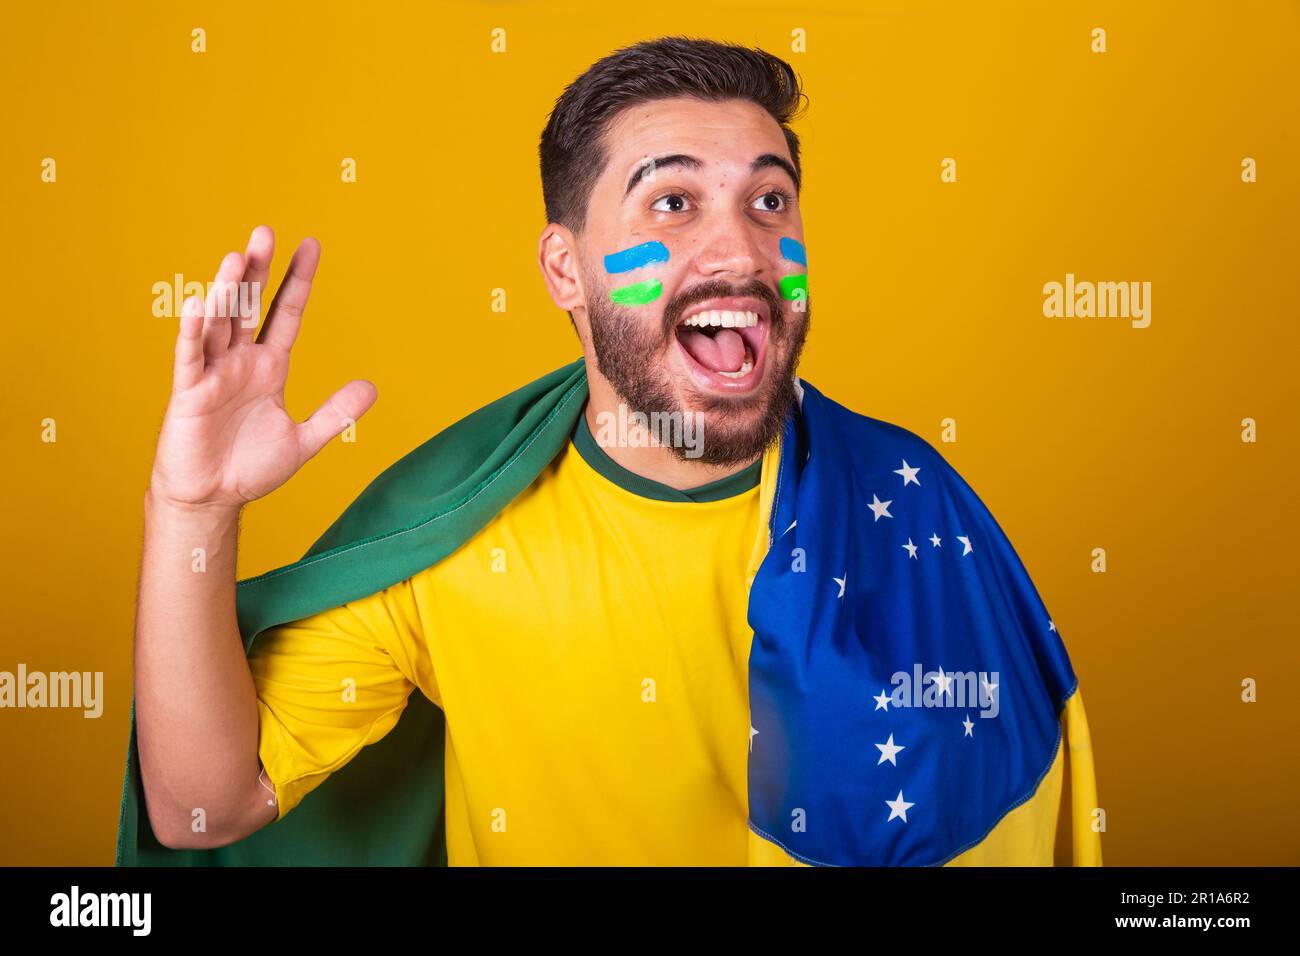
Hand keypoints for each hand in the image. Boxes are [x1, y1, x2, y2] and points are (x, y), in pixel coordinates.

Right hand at [149, 226, 376, 510]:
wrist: (212, 499)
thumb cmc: (250, 468)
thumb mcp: (303, 440)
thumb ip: (335, 414)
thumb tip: (372, 387)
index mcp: (269, 367)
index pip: (285, 313)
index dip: (297, 281)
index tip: (310, 245)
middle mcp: (240, 362)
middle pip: (249, 306)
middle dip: (258, 270)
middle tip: (266, 232)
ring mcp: (213, 374)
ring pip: (220, 323)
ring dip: (227, 290)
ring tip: (236, 257)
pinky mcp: (190, 393)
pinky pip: (191, 357)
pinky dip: (193, 332)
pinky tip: (199, 304)